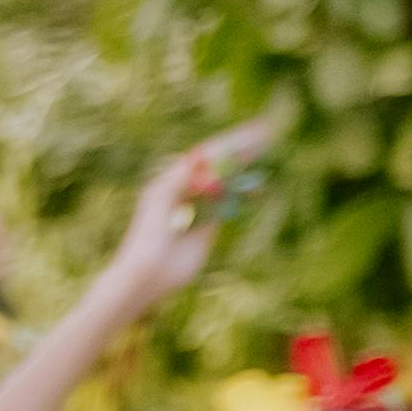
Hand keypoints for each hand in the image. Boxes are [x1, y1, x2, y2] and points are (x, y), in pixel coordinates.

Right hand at [100, 120, 280, 312]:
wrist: (143, 282)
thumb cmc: (169, 270)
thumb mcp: (201, 239)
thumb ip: (213, 218)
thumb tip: (231, 201)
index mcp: (183, 199)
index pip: (215, 172)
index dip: (239, 158)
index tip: (263, 146)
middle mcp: (173, 188)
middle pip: (212, 160)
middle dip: (240, 145)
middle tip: (268, 129)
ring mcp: (165, 188)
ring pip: (205, 159)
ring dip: (233, 145)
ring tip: (259, 133)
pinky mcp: (160, 192)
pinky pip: (192, 170)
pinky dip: (216, 160)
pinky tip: (239, 150)